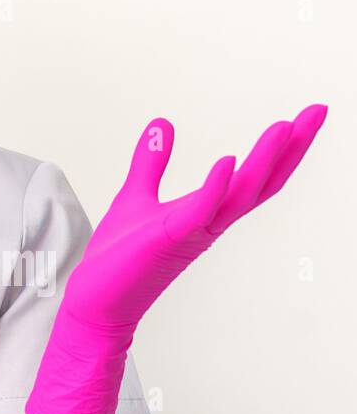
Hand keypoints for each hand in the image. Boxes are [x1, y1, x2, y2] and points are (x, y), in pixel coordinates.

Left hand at [24, 103, 326, 413]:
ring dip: (264, 161)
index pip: (253, 177)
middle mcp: (209, 222)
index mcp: (206, 212)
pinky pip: (199, 212)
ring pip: (240, 195)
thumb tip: (163, 124)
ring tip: (285, 127)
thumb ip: (151, 162)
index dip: (281, 148)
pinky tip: (228, 161)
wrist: (97, 301)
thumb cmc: (118, 256)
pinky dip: (215, 187)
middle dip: (291, 148)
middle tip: (317, 112)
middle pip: (262, 182)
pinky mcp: (169, 239)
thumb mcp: (137, 194)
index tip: (304, 117)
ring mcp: (192, 232)